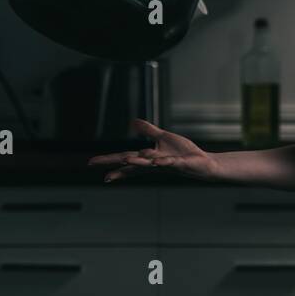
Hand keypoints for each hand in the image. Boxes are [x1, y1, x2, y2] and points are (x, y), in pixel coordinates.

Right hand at [87, 119, 219, 181]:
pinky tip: (156, 161)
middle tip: (102, 173)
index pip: (125, 160)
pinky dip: (164, 162)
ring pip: (150, 165)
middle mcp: (155, 164)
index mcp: (148, 158)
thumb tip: (133, 122)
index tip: (91, 163)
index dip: (109, 161)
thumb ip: (148, 131)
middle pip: (133, 165)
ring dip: (138, 163)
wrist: (203, 162)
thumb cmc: (184, 153)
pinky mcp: (181, 164)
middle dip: (117, 168)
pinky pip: (171, 163)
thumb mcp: (163, 138)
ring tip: (124, 161)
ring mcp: (167, 166)